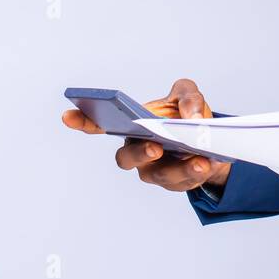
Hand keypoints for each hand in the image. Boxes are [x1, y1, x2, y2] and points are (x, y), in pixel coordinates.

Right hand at [61, 78, 232, 193]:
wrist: (211, 139)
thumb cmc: (187, 114)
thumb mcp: (189, 95)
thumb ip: (188, 96)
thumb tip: (191, 115)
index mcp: (129, 125)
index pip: (98, 125)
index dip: (82, 122)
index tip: (67, 115)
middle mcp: (135, 150)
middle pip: (126, 158)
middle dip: (140, 153)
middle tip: (156, 146)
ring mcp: (153, 170)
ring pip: (158, 175)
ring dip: (178, 169)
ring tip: (198, 160)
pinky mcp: (175, 183)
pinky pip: (182, 182)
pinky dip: (196, 173)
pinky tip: (208, 163)